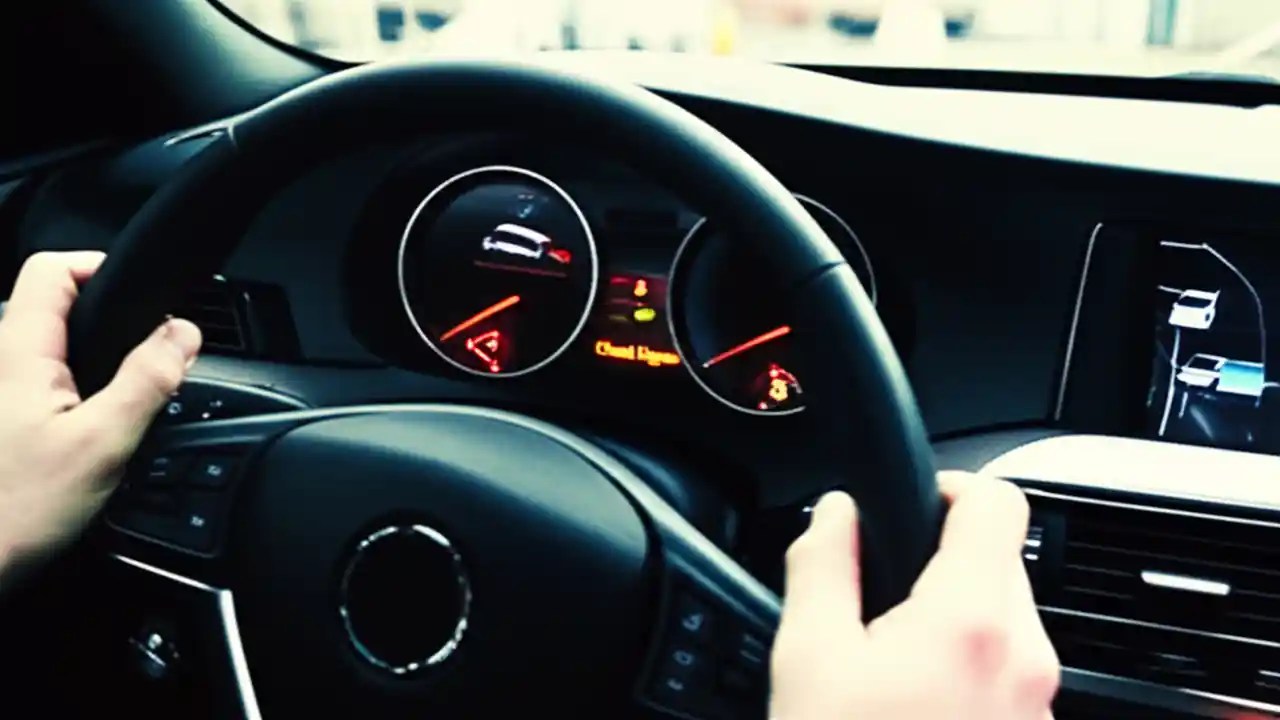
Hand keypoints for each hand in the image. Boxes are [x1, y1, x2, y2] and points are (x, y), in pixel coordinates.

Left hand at [0, 252, 200, 584]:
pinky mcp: (8, 424)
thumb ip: (147, 380)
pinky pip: (50, 382)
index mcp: (19, 352)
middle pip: (57, 305)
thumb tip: (183, 334)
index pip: (52, 269)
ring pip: (55, 346)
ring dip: (101, 354)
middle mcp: (2, 364)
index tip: (148, 295)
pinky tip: (104, 423)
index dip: (102, 267)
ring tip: (137, 385)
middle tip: (156, 347)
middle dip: (114, 316)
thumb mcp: (102, 443)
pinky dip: (85, 386)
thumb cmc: (16, 512)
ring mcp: (2, 394)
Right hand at [770, 472, 1058, 718]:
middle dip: (944, 564)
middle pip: (1002, 560)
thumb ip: (822, 566)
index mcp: (970, 621)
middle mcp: (1025, 658)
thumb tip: (835, 512)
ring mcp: (1038, 702)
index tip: (915, 504)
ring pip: (1007, 618)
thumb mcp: (808, 657)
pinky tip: (918, 698)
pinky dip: (971, 666)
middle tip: (881, 603)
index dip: (952, 487)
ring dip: (957, 618)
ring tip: (893, 661)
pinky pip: (1010, 671)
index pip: (998, 502)